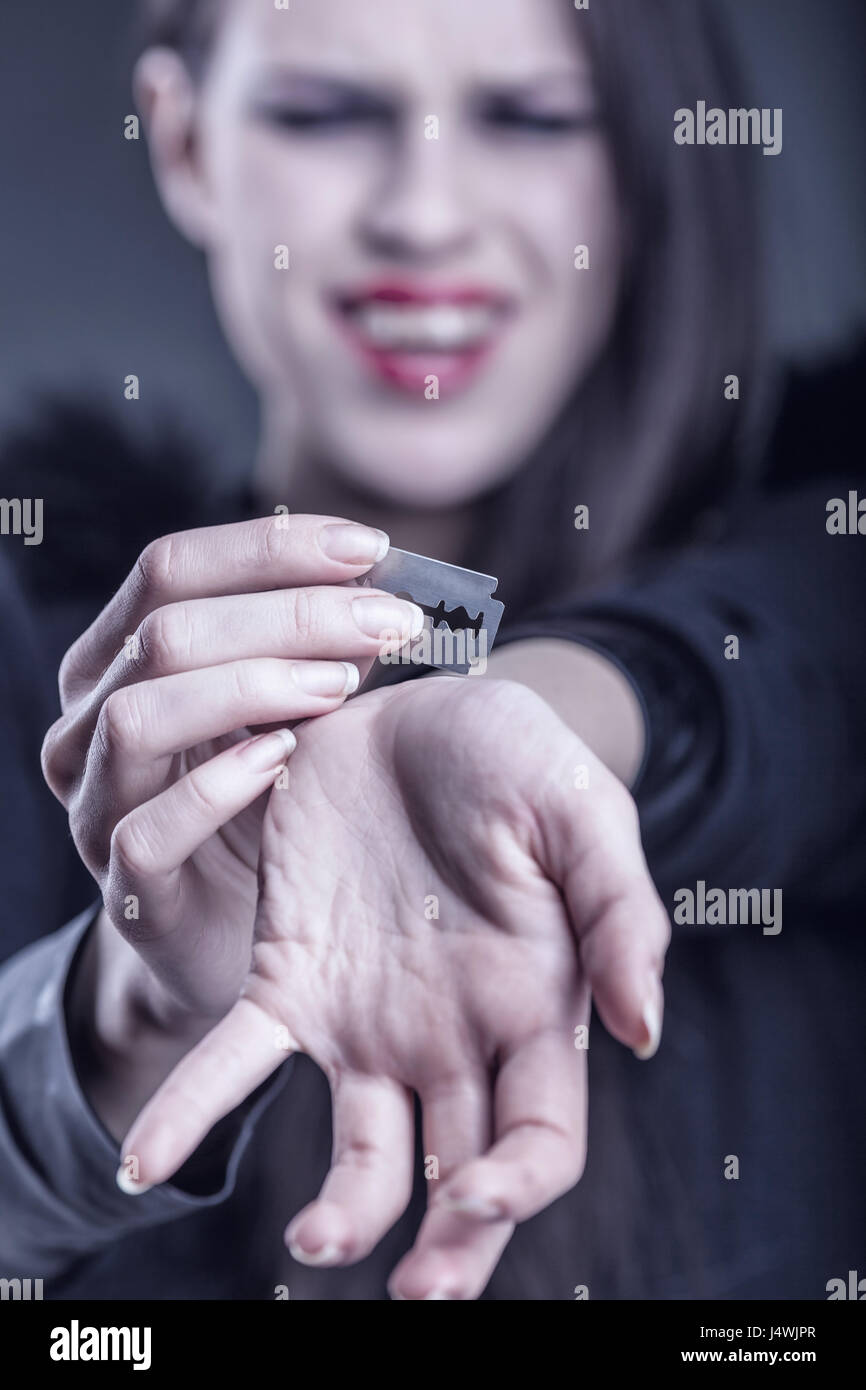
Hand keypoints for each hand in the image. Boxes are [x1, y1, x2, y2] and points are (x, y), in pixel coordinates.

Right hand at [41, 513, 422, 1028]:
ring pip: (139, 716)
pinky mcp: (128, 891)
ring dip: (252, 686)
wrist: (241, 933)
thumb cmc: (276, 799)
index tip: (371, 548)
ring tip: (343, 686)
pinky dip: (216, 788)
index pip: (171, 568)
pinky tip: (285, 760)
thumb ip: (311, 643)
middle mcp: (88, 721)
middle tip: (389, 621)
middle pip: (165, 632)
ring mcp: (96, 806)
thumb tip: (389, 575)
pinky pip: (147, 833)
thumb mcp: (285, 705)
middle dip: (289, 613)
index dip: (271, 548)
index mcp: (116, 658)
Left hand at [121, 675, 669, 1298]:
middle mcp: (454, 1035)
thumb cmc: (516, 755)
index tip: (470, 1194)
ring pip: (362, 1150)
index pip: (541, 1139)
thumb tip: (642, 1032)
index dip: (516, 1184)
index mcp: (536, 1007)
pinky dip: (192, 1110)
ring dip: (340, 1214)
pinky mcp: (289, 976)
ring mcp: (368, 1018)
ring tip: (308, 1242)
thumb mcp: (582, 811)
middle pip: (456, 1175)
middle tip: (413, 1287)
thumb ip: (622, 914)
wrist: (417, 705)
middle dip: (445, 1248)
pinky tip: (144, 1161)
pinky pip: (239, 1059)